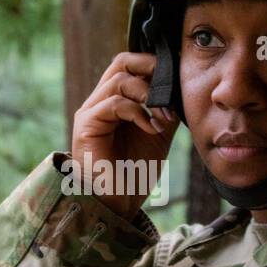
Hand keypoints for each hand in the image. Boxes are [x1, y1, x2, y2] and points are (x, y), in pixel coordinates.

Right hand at [71, 53, 178, 220]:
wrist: (117, 204)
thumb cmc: (134, 174)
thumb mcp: (157, 133)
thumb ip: (164, 109)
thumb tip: (180, 87)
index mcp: (115, 102)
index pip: (130, 66)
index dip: (154, 65)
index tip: (178, 79)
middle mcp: (100, 102)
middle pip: (121, 62)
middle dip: (150, 68)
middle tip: (170, 86)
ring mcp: (91, 112)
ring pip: (119, 79)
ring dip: (148, 94)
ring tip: (164, 116)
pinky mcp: (86, 125)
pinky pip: (114, 103)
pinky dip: (138, 112)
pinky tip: (151, 128)